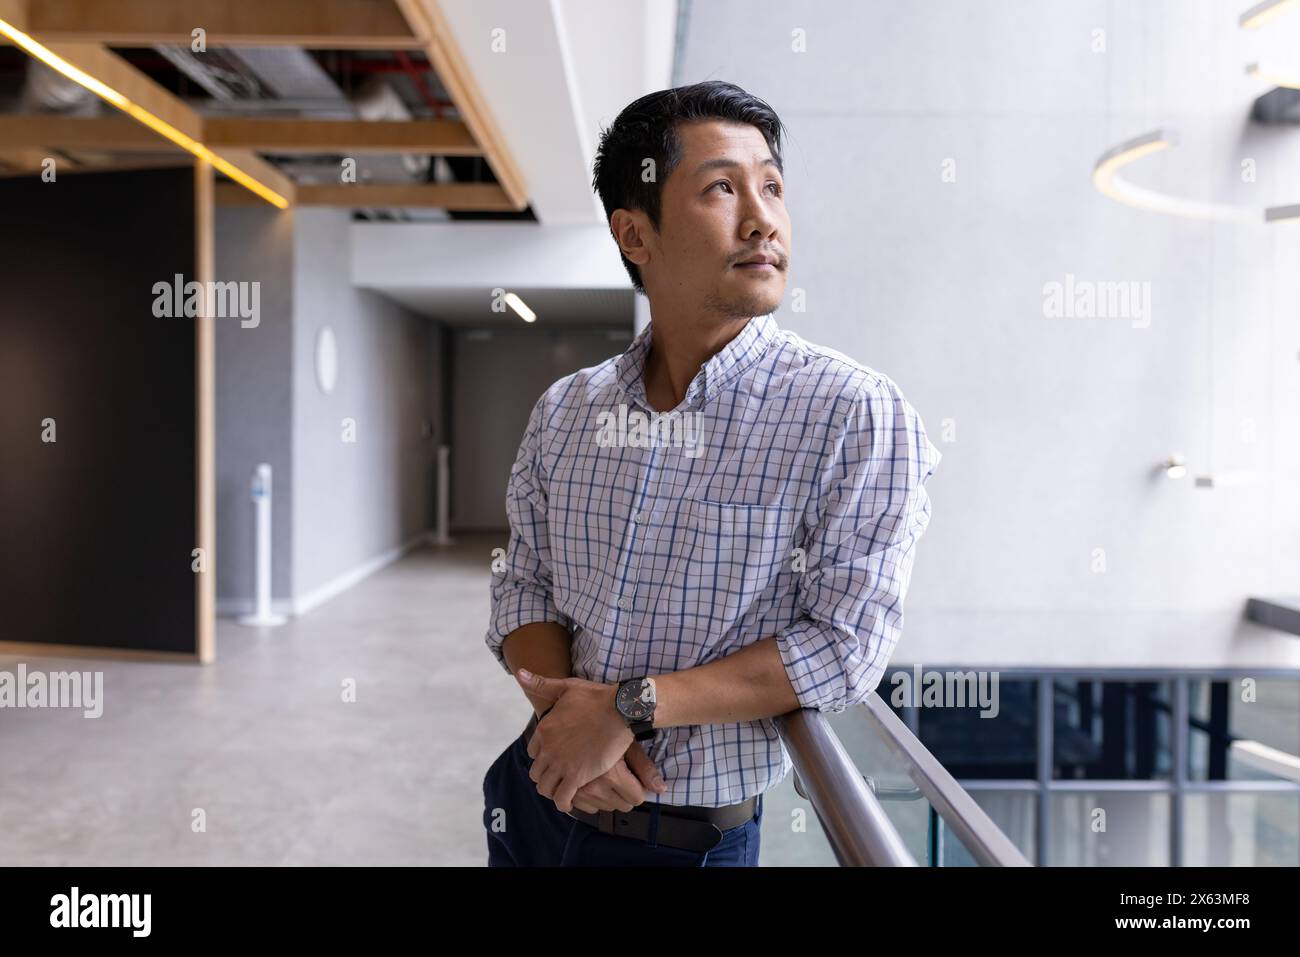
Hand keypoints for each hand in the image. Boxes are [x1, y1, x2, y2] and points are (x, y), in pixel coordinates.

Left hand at [517, 668, 634, 812]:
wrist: (619, 710)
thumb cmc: (596, 697)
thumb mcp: (566, 687)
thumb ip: (541, 684)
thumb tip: (520, 673)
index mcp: (544, 730)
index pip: (532, 751)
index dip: (542, 756)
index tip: (553, 758)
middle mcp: (548, 749)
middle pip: (536, 772)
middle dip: (545, 776)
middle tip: (557, 778)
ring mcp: (561, 764)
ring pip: (546, 788)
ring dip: (552, 792)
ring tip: (562, 793)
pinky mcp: (577, 776)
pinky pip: (562, 798)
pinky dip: (564, 803)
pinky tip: (570, 803)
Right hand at [571, 740, 667, 813]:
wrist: (576, 720)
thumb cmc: (608, 731)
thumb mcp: (629, 746)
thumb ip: (645, 769)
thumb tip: (661, 789)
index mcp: (612, 774)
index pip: (637, 799)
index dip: (638, 787)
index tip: (633, 776)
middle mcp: (593, 785)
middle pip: (622, 806)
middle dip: (623, 794)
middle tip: (618, 774)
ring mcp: (578, 791)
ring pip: (605, 808)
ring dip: (607, 797)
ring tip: (603, 776)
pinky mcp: (567, 792)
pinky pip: (586, 808)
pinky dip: (590, 799)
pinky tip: (590, 782)